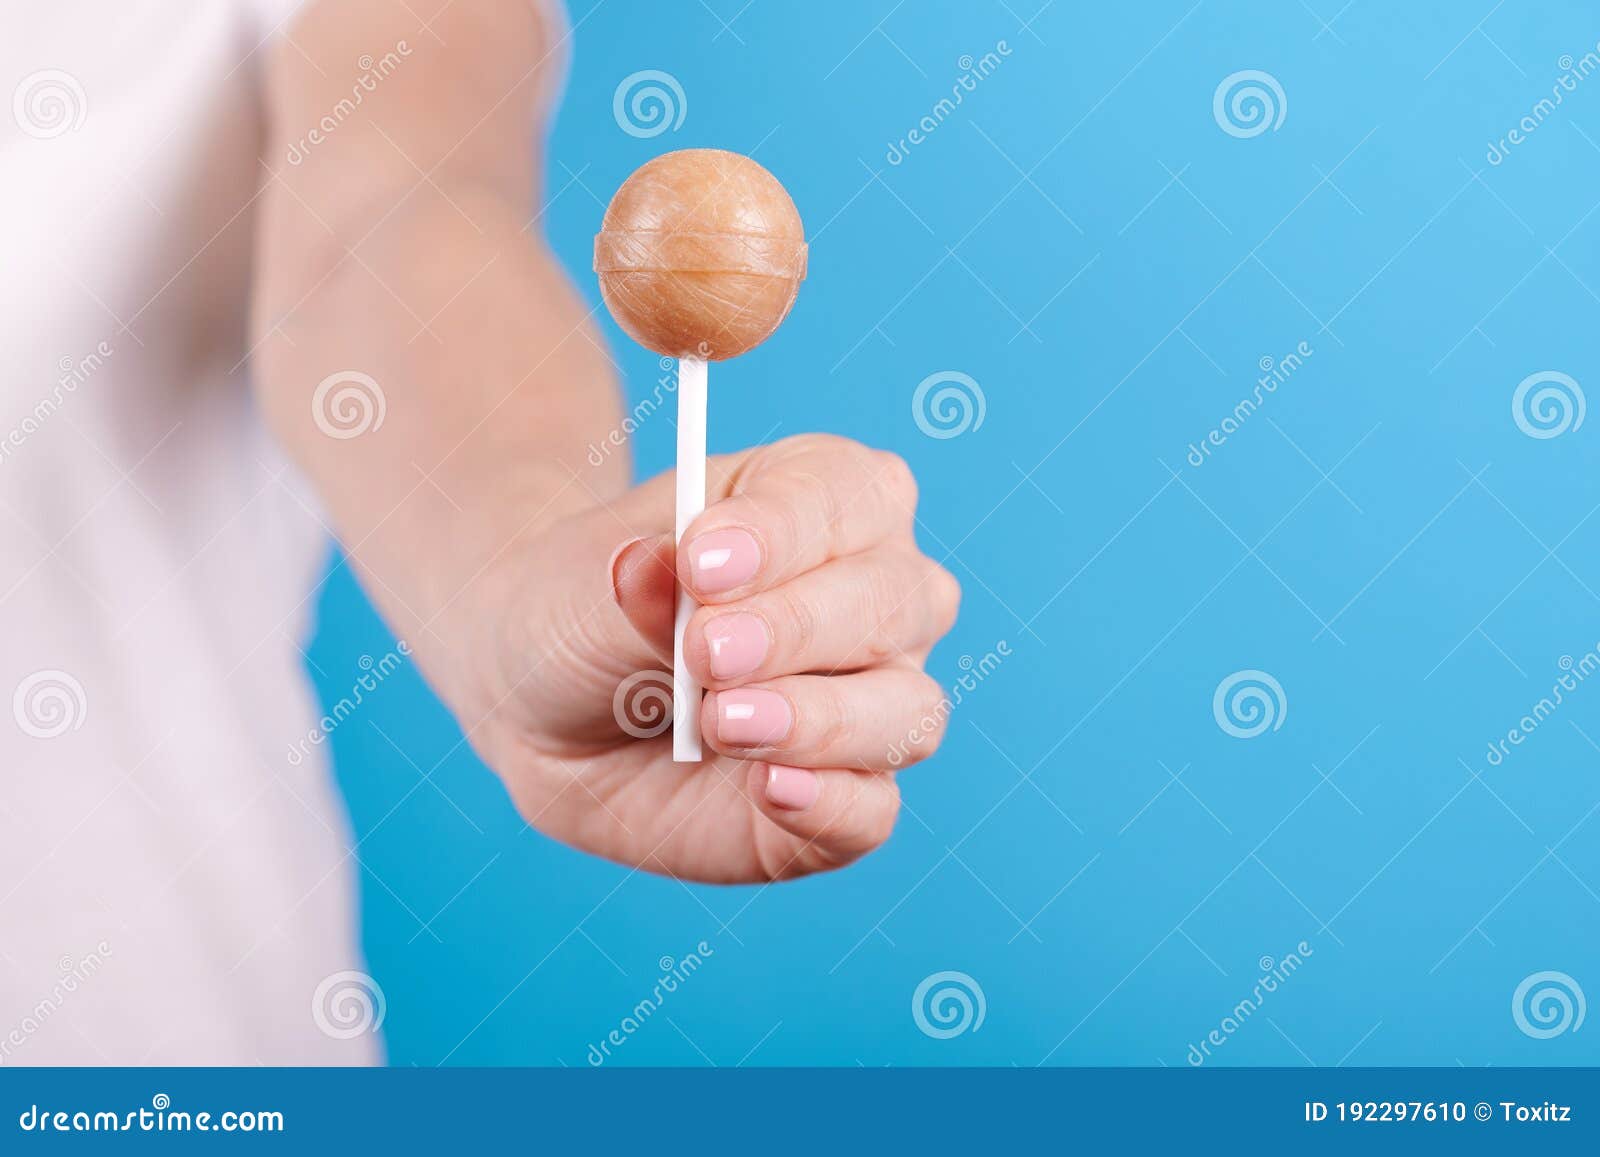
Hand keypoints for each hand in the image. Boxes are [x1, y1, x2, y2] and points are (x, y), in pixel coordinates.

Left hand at [462, 435, 960, 882]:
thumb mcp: (589, 576)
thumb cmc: (589, 608)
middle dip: (798, 627)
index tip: (702, 562)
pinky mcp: (847, 799)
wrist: (546, 701)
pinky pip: (873, 809)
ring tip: (722, 721)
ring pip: (907, 711)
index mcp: (832, 498)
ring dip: (819, 718)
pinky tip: (769, 788)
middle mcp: (880, 595)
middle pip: (894, 602)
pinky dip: (830, 802)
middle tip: (705, 650)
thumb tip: (660, 569)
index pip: (849, 494)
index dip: (782, 530)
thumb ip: (640, 580)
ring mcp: (877, 701)